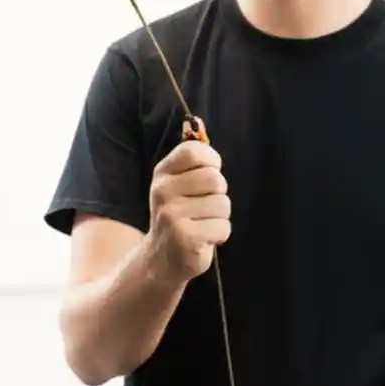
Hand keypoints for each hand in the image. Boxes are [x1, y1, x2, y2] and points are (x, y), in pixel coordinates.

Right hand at [145, 139, 230, 282]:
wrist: (161, 259)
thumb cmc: (178, 216)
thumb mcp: (176, 185)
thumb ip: (191, 162)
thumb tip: (198, 126)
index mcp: (162, 174)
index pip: (194, 151)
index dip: (211, 160)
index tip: (209, 173)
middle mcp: (163, 192)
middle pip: (215, 179)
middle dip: (218, 194)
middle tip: (204, 207)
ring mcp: (172, 216)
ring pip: (222, 204)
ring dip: (220, 217)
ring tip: (203, 224)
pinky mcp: (186, 238)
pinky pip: (223, 227)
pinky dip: (220, 235)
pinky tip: (204, 239)